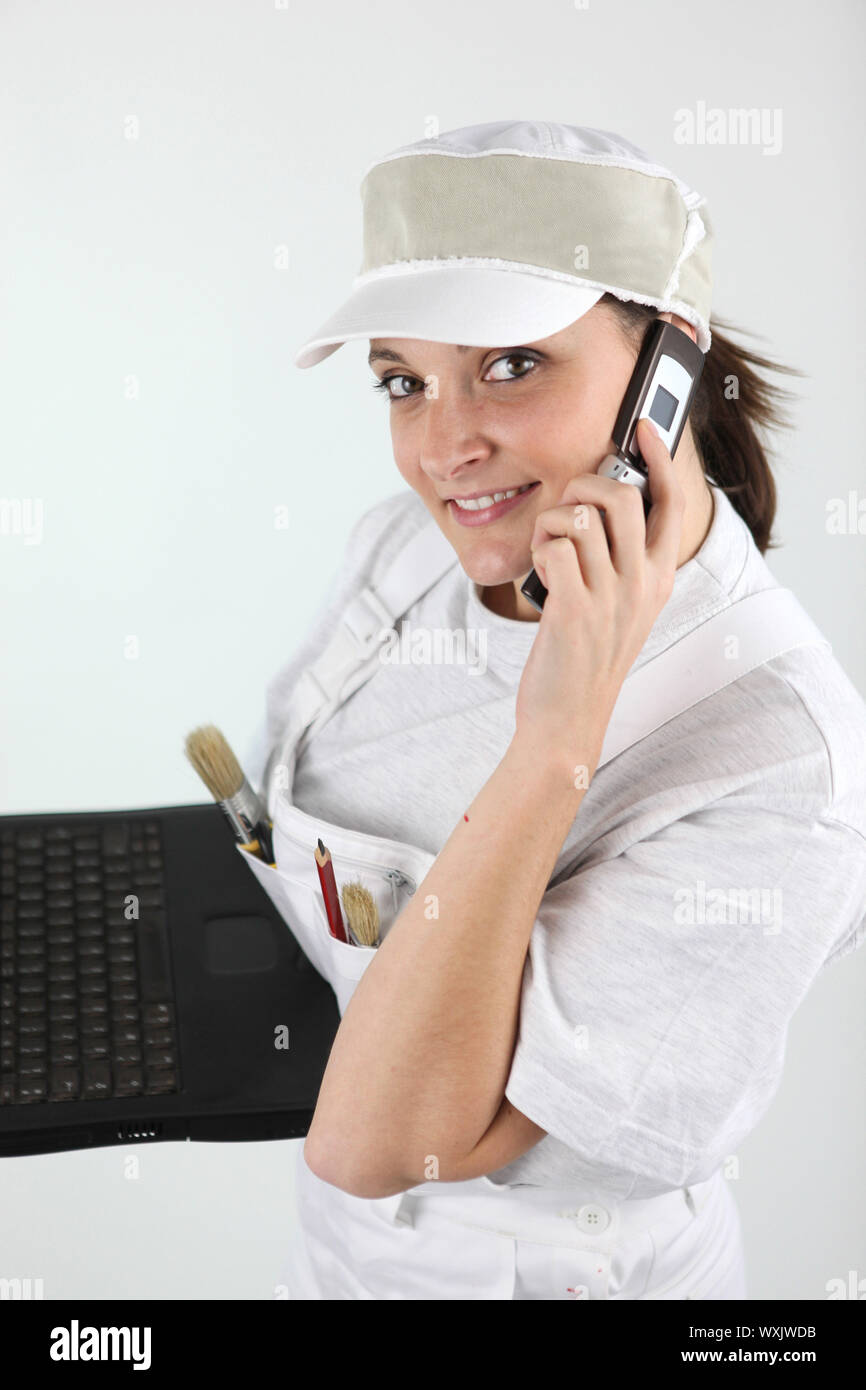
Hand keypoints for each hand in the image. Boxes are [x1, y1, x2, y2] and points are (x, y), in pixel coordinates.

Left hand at [513, 417, 684, 775]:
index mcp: (658, 579)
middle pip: (619, 496)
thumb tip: (598, 502)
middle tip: (565, 512)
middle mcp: (641, 584)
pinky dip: (538, 552)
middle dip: (581, 488)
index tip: (644, 424)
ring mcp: (610, 597)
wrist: (568, 718)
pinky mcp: (573, 609)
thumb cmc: (586, 658)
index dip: (659, 456)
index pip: (669, 503)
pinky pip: (554, 548)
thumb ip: (619, 560)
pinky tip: (539, 576)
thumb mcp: (620, 607)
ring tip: (548, 553)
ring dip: (551, 525)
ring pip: (580, 517)